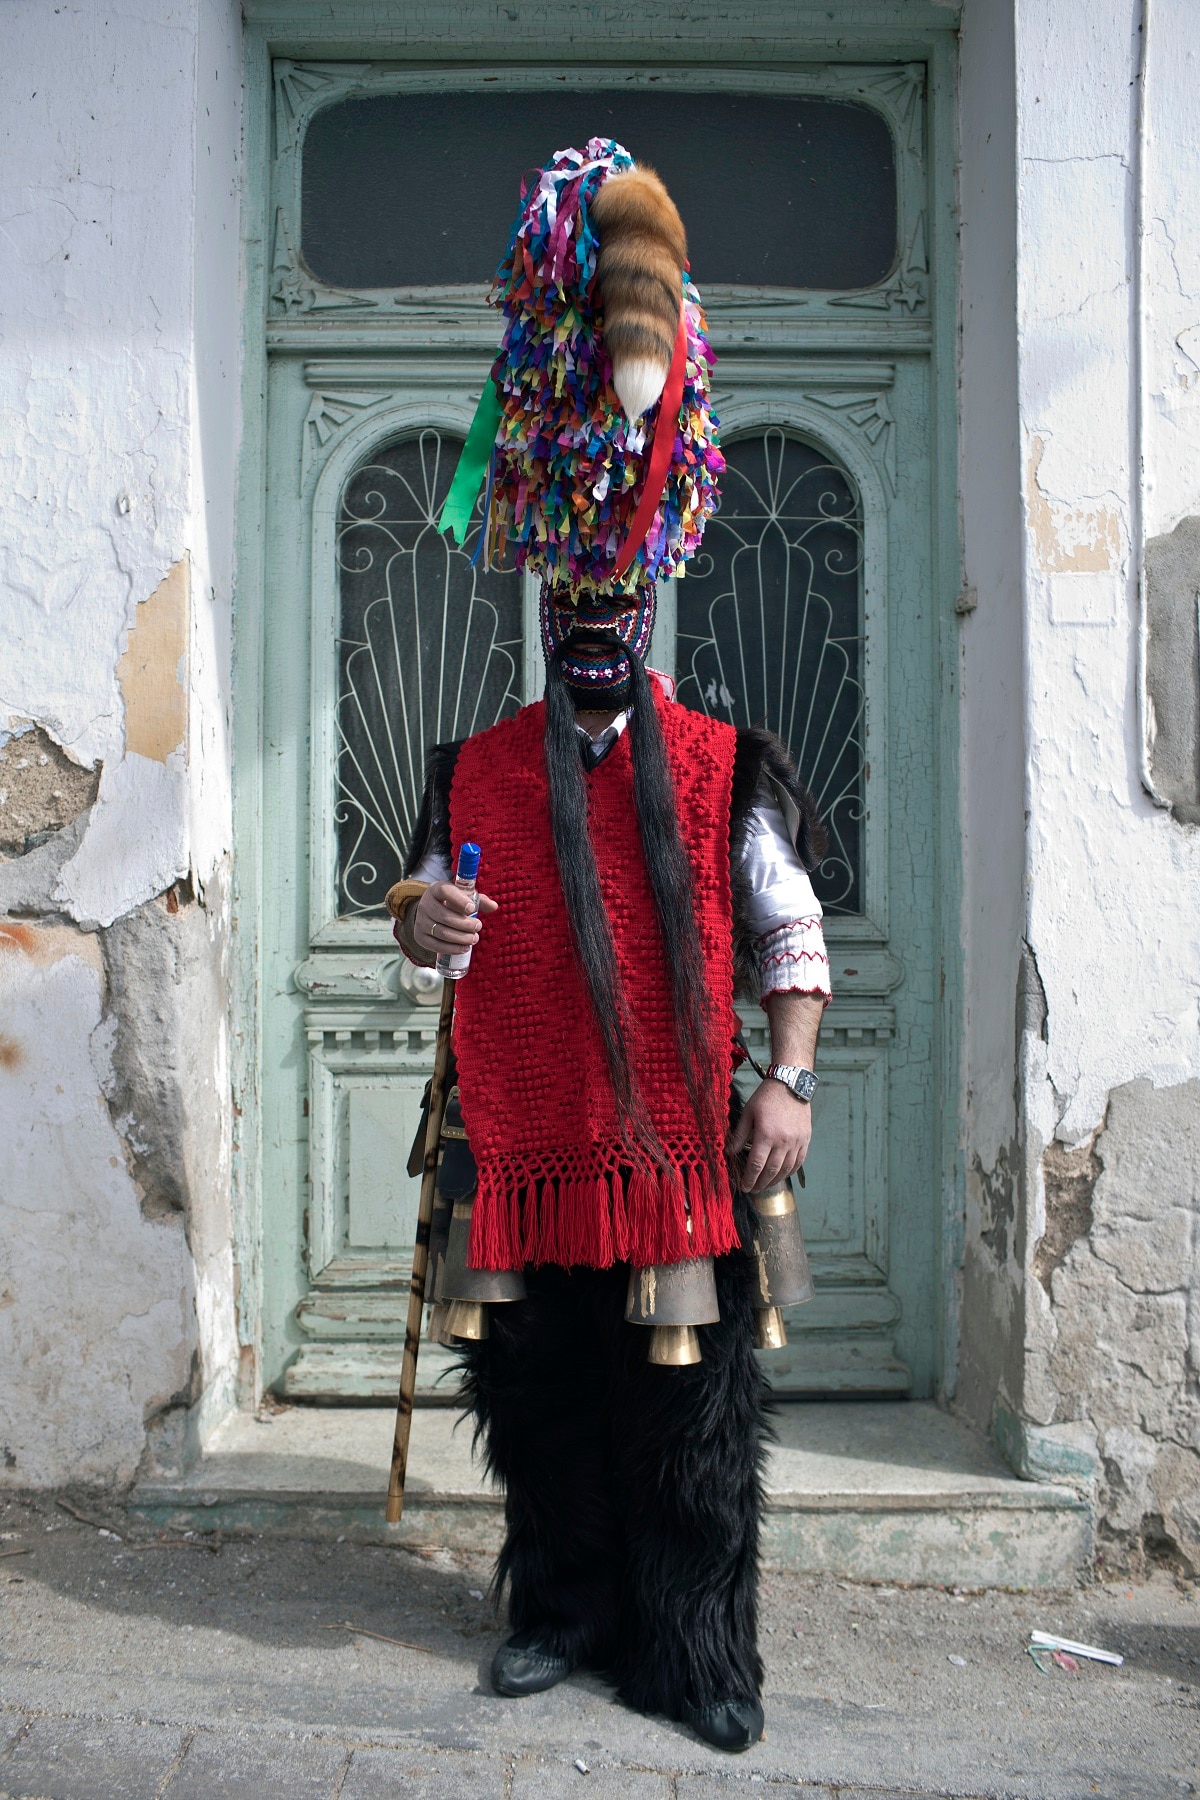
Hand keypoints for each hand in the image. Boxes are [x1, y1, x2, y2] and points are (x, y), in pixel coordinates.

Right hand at [411, 880, 497, 956]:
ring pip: (441, 932)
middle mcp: (425, 904)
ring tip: (474, 938)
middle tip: (478, 927)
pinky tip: (464, 948)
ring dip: (461, 938)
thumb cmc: (452, 903)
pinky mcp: (419, 936)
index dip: (459, 900)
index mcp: (436, 889)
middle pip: (444, 916)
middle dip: (465, 924)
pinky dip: (452, 949)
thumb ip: (479, 900)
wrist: (430, 912)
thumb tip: (494, 906)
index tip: (472, 909)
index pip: (445, 891)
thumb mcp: (464, 897)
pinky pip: (436, 945)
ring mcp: (420, 921)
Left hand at [728, 1079, 812, 1193]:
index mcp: (766, 1135)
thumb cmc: (766, 1097)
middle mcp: (783, 1141)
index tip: (744, 1186)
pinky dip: (790, 1172)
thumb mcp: (748, 1113)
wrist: (790, 1085)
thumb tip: (729, 1152)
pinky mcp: (805, 1140)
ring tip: (765, 1186)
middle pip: (771, 1171)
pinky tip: (782, 1176)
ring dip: (775, 1181)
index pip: (756, 1164)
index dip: (749, 1178)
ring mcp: (797, 1142)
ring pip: (786, 1169)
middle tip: (753, 1190)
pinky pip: (798, 1162)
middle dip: (760, 1183)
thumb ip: (739, 1135)